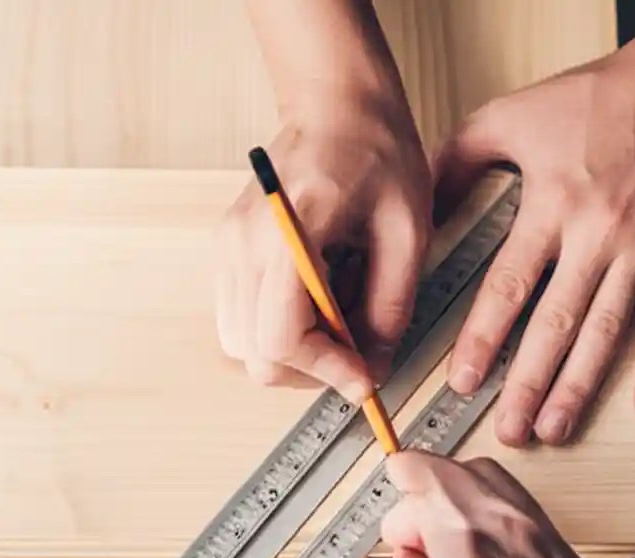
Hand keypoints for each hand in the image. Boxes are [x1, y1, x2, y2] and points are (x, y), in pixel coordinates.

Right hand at [214, 96, 431, 401]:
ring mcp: (226, 248)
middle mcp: (240, 244)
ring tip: (342, 319)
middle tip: (360, 355)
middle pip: (256, 354)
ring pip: (244, 344)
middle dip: (312, 368)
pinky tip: (320, 301)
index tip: (366, 376)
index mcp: (286, 233)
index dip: (325, 370)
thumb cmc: (377, 153)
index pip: (280, 338)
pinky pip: (243, 318)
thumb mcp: (408, 232)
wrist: (336, 104)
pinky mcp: (226, 251)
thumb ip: (392, 305)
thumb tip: (377, 367)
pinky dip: (281, 328)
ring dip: (296, 352)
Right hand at [349, 451, 634, 557]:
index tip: (394, 475)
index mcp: (473, 540)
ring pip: (503, 508)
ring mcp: (555, 554)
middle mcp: (520, 533)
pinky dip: (496, 549)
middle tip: (405, 552)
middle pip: (471, 480)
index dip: (407, 472)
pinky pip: (527, 540)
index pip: (435, 476)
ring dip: (463, 528)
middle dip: (430, 504)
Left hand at [434, 46, 634, 444]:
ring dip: (581, 387)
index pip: (509, 285)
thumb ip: (459, 163)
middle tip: (509, 429)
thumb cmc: (599, 97)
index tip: (464, 382)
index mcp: (552, 204)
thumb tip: (420, 211)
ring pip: (607, 332)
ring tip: (556, 430)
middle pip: (557, 324)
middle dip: (529, 383)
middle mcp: (598, 234)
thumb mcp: (511, 114)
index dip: (484, 338)